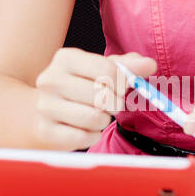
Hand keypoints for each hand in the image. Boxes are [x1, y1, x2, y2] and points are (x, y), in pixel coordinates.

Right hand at [32, 49, 156, 149]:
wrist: (44, 109)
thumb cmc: (79, 87)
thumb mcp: (100, 70)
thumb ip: (126, 66)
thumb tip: (149, 65)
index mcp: (65, 58)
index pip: (108, 71)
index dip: (122, 83)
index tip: (119, 87)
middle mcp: (50, 79)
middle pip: (103, 96)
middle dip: (113, 103)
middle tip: (106, 103)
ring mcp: (45, 105)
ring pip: (95, 118)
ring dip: (102, 121)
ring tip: (94, 115)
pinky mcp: (45, 130)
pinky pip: (83, 138)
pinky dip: (91, 136)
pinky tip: (83, 128)